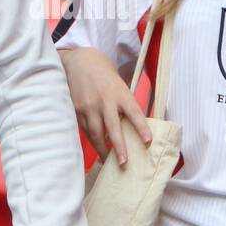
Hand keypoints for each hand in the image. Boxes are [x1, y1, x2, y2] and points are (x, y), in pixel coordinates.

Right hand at [59, 47, 151, 164]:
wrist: (80, 61)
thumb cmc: (105, 75)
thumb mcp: (119, 85)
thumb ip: (124, 104)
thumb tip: (134, 127)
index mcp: (120, 93)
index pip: (134, 112)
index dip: (141, 128)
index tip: (148, 142)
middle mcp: (105, 100)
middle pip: (113, 128)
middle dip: (119, 147)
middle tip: (124, 163)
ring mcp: (89, 106)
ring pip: (96, 133)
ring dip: (102, 149)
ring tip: (108, 161)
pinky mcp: (77, 110)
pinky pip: (86, 130)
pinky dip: (92, 140)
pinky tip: (97, 147)